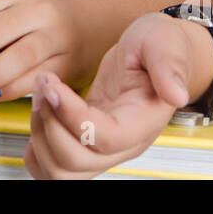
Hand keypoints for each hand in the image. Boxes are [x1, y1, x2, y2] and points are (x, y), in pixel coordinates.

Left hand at [24, 11, 202, 178]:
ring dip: (40, 134)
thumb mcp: (163, 42)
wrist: (155, 53)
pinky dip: (36, 149)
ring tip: (42, 96)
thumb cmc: (160, 47)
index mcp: (143, 122)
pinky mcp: (84, 144)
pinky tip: (41, 114)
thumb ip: (168, 66)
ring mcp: (102, 148)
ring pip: (61, 171)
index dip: (72, 116)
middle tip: (46, 85)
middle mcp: (123, 144)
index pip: (105, 138)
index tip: (54, 86)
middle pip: (75, 162)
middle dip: (49, 122)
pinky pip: (52, 167)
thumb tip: (176, 94)